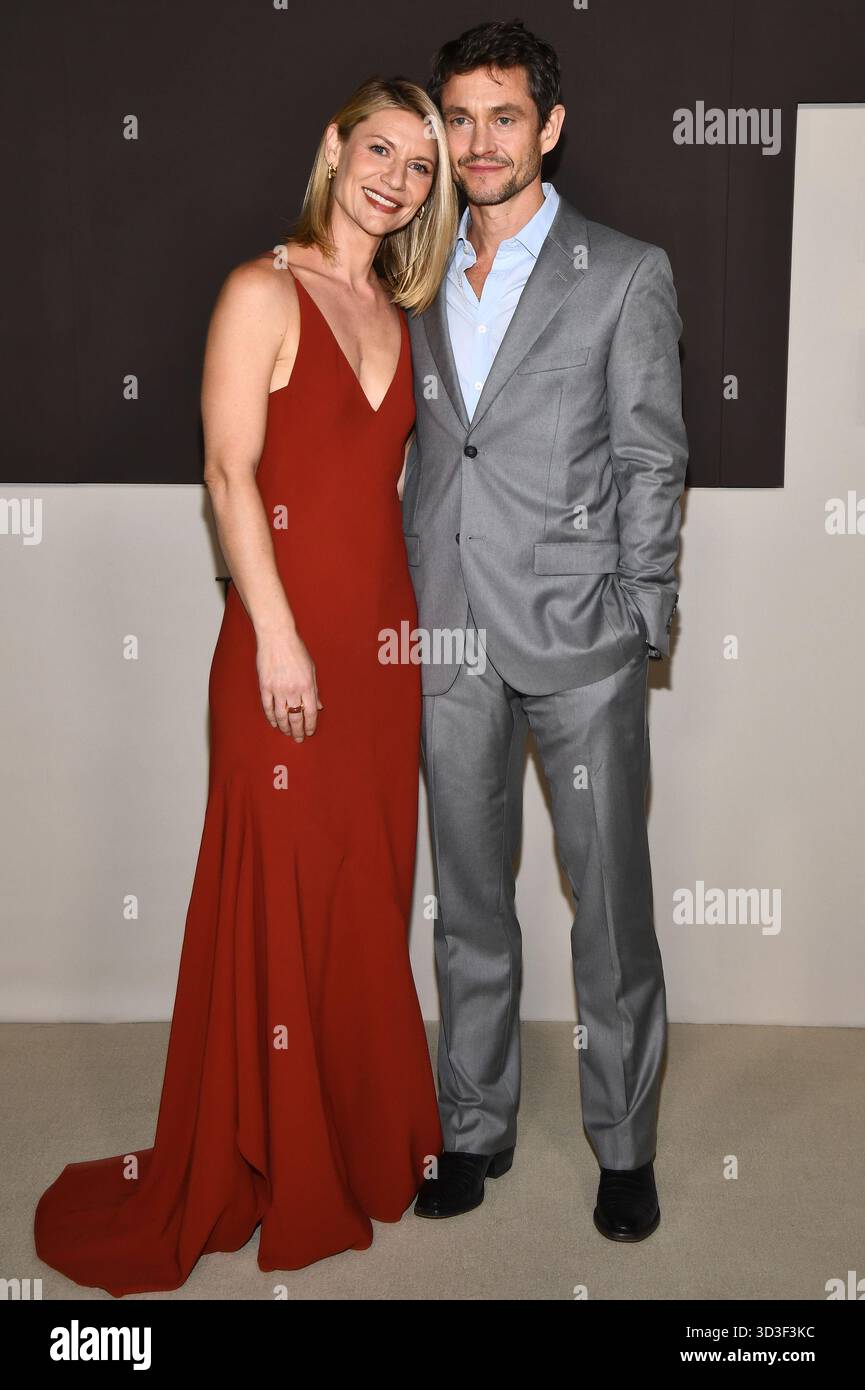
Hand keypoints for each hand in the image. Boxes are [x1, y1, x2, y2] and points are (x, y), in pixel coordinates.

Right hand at [256, 625, 322, 740]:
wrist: (277, 637)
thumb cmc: (296, 650)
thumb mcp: (311, 669)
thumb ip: (315, 690)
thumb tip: (319, 706)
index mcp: (307, 685)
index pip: (310, 712)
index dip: (310, 725)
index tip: (309, 732)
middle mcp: (293, 690)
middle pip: (296, 717)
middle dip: (298, 731)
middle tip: (298, 739)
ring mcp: (278, 689)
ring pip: (281, 715)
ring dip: (284, 727)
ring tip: (287, 733)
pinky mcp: (265, 686)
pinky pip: (268, 707)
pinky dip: (271, 717)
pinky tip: (274, 723)